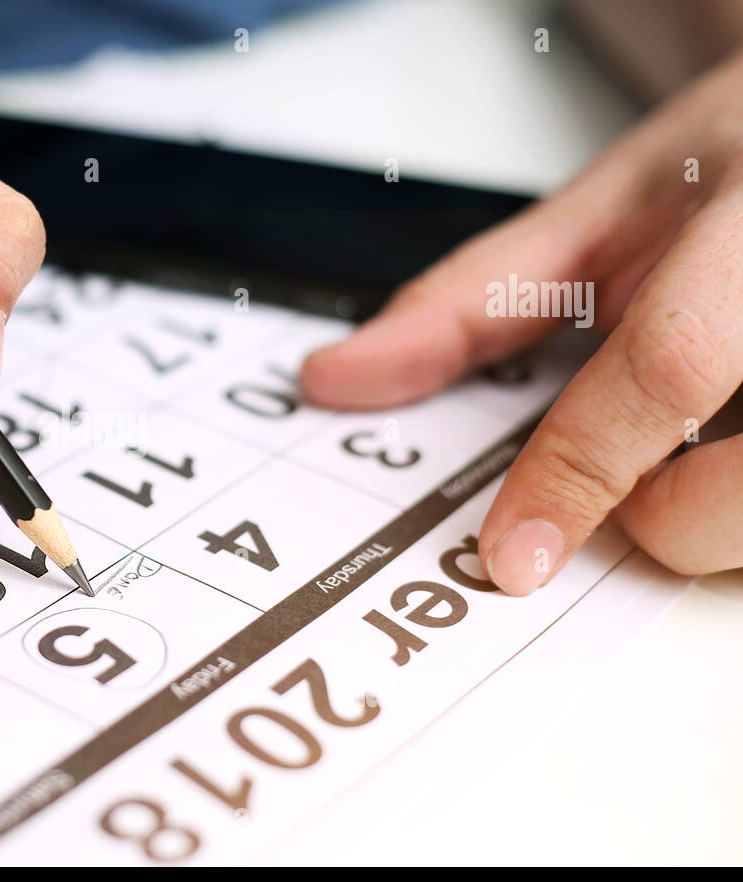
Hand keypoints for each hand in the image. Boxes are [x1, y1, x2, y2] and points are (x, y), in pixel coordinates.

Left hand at [300, 51, 742, 592]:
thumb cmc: (721, 172)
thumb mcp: (594, 216)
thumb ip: (468, 302)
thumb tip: (336, 378)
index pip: (665, 366)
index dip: (578, 470)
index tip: (510, 553)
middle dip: (667, 518)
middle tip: (642, 474)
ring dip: (719, 516)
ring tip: (710, 444)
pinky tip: (733, 445)